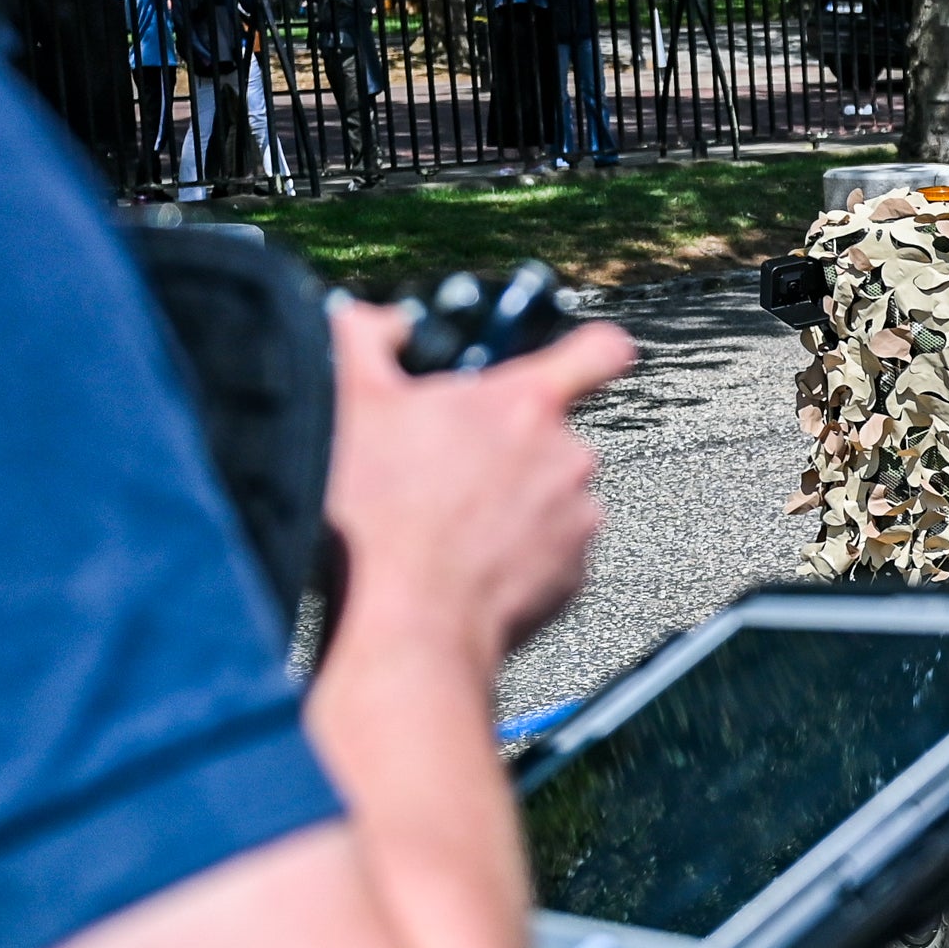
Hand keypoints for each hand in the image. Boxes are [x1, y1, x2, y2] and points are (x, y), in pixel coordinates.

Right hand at [322, 300, 635, 671]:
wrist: (409, 624)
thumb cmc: (378, 516)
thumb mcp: (348, 401)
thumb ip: (362, 337)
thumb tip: (382, 322)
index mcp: (525, 404)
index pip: (600, 349)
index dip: (592, 349)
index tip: (577, 359)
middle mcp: (568, 456)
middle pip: (553, 435)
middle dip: (509, 446)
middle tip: (447, 470)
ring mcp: (578, 520)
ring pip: (551, 495)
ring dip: (513, 503)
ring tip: (448, 527)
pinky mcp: (575, 577)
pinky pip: (551, 552)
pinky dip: (518, 555)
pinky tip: (466, 566)